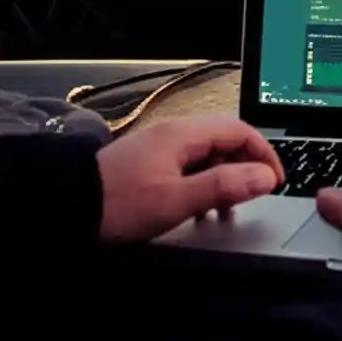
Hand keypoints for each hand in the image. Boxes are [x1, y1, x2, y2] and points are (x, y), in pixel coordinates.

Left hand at [96, 117, 283, 241]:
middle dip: (247, 167)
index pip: (241, 131)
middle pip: (226, 140)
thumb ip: (224, 187)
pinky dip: (204, 182)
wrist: (66, 206)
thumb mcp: (177, 200)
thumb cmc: (119, 205)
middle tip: (254, 197)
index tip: (275, 182)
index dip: (265, 154)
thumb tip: (265, 177)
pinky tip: (198, 209)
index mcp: (183, 134)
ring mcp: (160, 145)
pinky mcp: (149, 160)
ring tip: (226, 209)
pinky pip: (190, 163)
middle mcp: (173, 132)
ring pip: (209, 153)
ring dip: (226, 177)